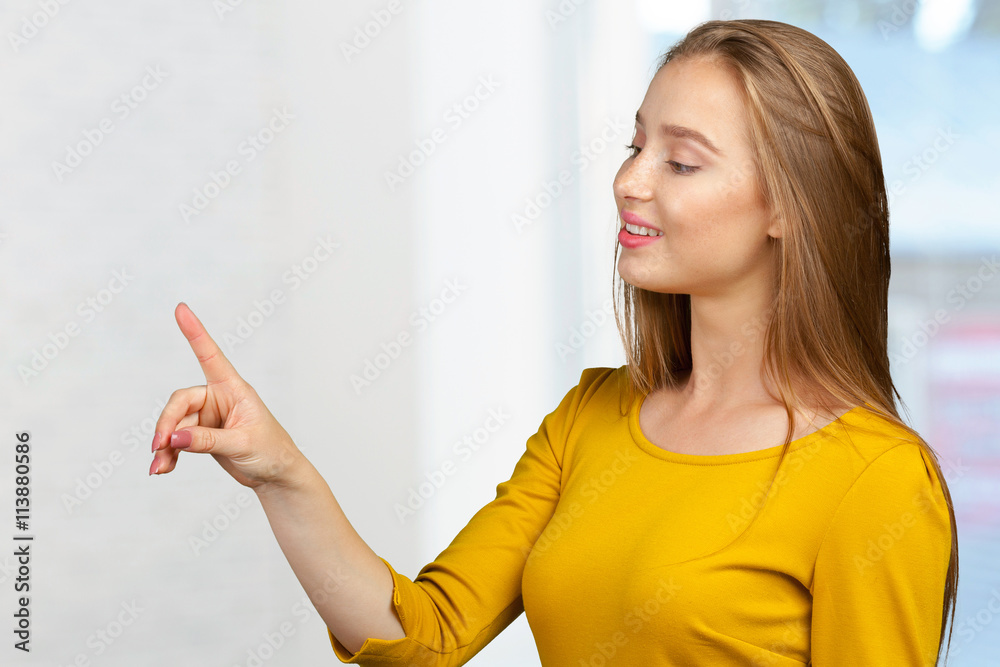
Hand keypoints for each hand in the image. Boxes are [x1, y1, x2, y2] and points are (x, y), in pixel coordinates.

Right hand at [149, 302, 303, 488]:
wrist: (276, 473)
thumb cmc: (271, 451)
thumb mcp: (242, 443)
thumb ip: (207, 440)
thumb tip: (174, 438)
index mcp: (234, 388)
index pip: (211, 355)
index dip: (195, 332)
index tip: (181, 308)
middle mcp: (218, 398)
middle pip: (180, 402)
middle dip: (167, 424)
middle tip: (159, 446)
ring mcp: (208, 416)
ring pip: (175, 424)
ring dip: (165, 445)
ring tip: (160, 466)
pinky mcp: (201, 435)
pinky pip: (177, 440)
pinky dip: (168, 454)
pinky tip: (163, 468)